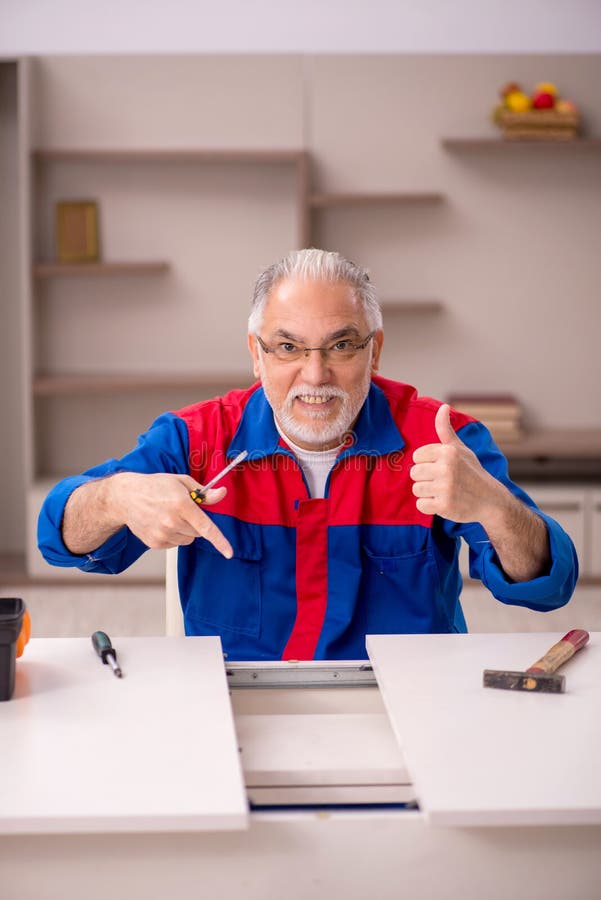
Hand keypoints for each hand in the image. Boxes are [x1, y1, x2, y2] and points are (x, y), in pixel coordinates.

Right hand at [109, 472, 232, 557]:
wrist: (126, 497)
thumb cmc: (155, 486)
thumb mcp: (181, 482)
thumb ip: (204, 492)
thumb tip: (222, 493)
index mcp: (181, 504)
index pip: (206, 527)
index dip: (220, 541)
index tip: (229, 552)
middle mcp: (172, 522)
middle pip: (198, 533)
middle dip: (195, 523)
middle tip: (181, 510)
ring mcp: (162, 534)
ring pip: (188, 540)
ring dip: (184, 530)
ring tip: (168, 515)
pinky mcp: (155, 543)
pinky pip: (175, 544)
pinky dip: (173, 535)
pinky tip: (160, 523)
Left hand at [410, 404, 502, 522]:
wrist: (491, 500)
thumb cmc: (472, 473)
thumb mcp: (461, 449)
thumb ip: (446, 429)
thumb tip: (443, 406)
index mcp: (448, 452)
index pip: (417, 456)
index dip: (426, 464)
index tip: (441, 468)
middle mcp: (446, 468)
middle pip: (414, 473)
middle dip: (425, 479)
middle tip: (443, 482)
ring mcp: (445, 487)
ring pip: (416, 489)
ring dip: (427, 493)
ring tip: (444, 492)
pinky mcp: (444, 506)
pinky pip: (421, 505)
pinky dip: (429, 506)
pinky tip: (443, 503)